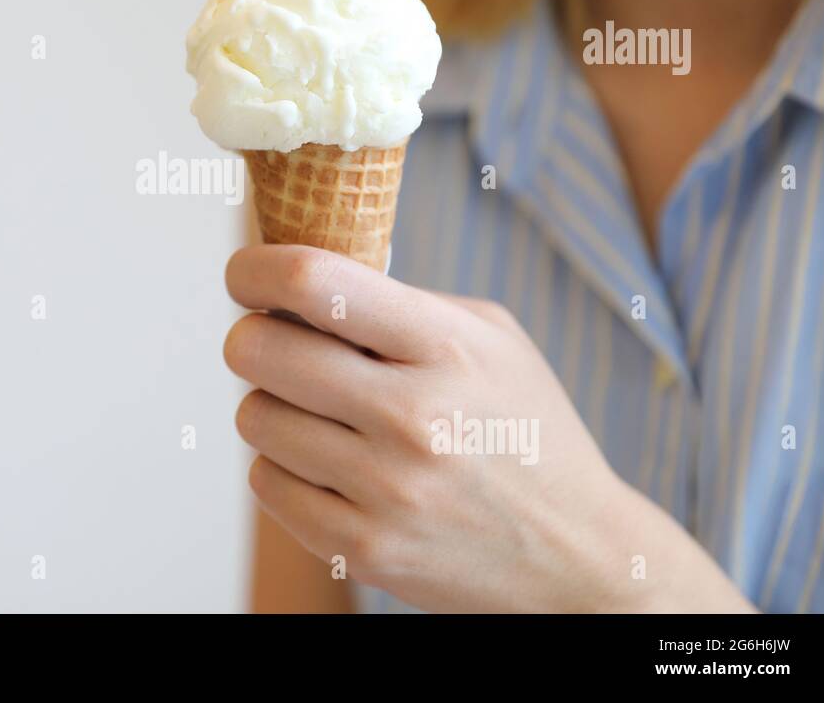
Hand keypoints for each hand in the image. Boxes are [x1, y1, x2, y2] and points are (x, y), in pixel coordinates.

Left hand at [224, 244, 753, 612]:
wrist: (576, 553)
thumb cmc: (522, 428)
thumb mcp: (490, 338)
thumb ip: (399, 302)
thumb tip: (294, 282)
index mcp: (446, 347)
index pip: (311, 283)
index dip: (255, 270)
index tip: (246, 276)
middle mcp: (413, 418)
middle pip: (259, 349)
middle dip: (252, 338)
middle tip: (274, 344)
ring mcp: (385, 490)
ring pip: (255, 417)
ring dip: (271, 405)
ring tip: (317, 411)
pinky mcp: (362, 548)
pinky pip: (264, 483)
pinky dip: (282, 467)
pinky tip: (326, 463)